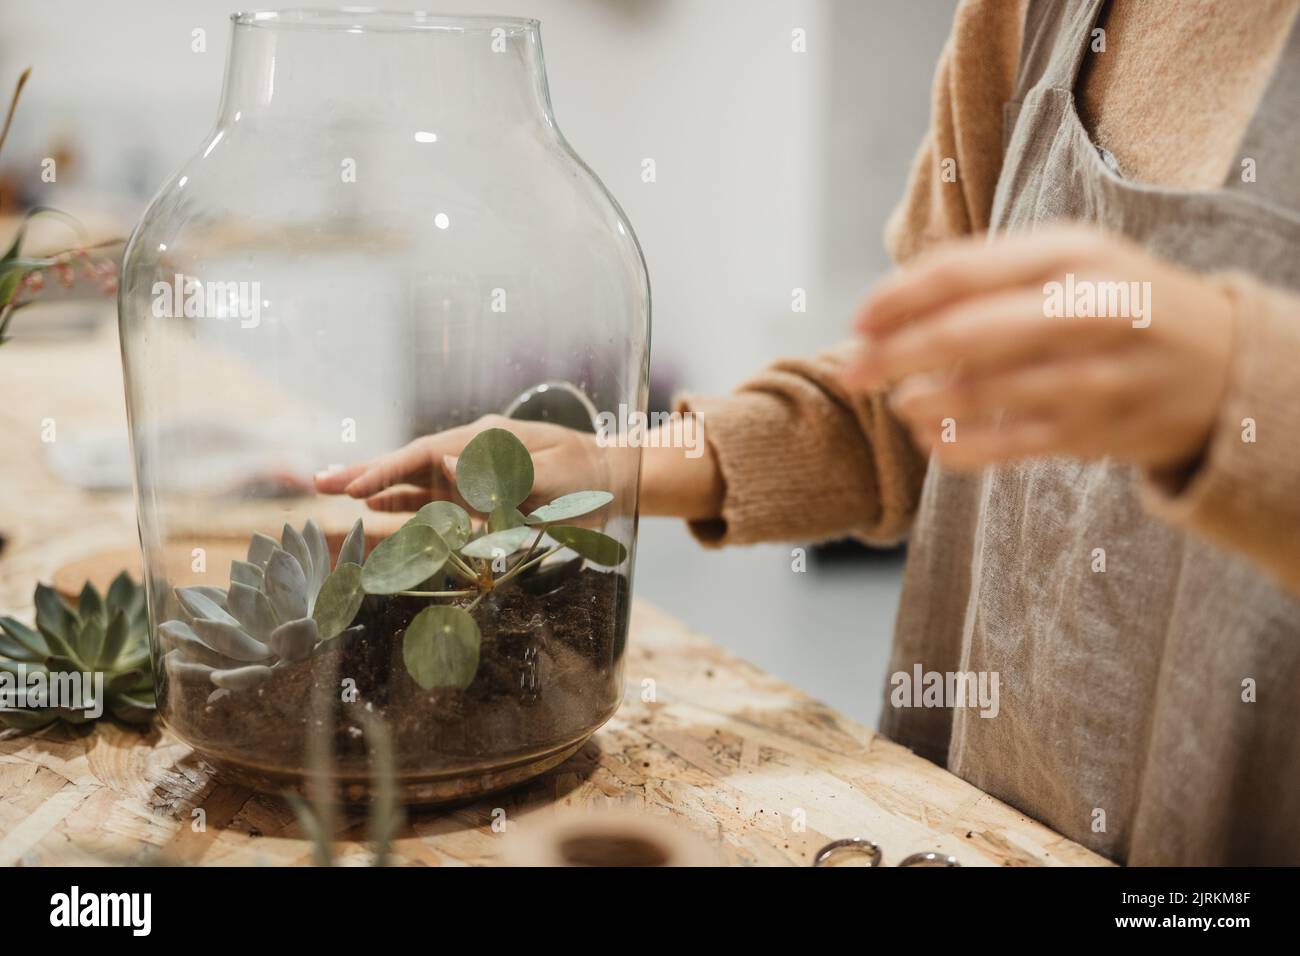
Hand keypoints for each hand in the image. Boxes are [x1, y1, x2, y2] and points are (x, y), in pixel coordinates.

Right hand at [314, 414, 606, 513]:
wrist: (608, 478)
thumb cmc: (584, 478)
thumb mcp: (550, 477)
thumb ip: (499, 475)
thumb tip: (445, 464)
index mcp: (484, 440)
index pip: (425, 454)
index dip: (388, 471)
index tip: (356, 487)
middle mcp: (469, 453)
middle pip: (409, 463)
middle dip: (366, 473)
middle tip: (320, 483)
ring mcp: (469, 473)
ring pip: (413, 481)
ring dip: (375, 488)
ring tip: (332, 494)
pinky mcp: (475, 494)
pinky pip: (432, 499)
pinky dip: (402, 504)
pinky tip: (374, 512)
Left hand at [843, 227, 1234, 472]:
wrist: (1226, 368)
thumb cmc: (1121, 305)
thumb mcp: (1072, 263)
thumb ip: (990, 276)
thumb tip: (889, 309)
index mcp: (1072, 253)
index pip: (961, 272)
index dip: (896, 299)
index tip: (857, 321)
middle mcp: (1087, 309)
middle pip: (963, 334)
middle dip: (893, 355)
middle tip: (853, 373)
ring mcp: (1095, 375)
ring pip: (982, 394)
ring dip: (922, 402)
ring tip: (897, 404)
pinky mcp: (1096, 433)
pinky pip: (1007, 446)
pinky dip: (957, 446)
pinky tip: (932, 439)